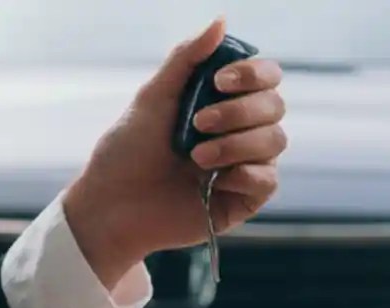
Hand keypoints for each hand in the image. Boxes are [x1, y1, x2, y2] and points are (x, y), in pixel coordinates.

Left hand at [64, 17, 287, 287]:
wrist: (113, 204)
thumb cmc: (128, 150)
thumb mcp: (155, 96)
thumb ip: (187, 58)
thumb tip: (221, 21)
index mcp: (223, 103)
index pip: (266, 78)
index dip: (253, 74)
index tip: (219, 81)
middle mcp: (240, 132)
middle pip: (275, 106)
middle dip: (239, 112)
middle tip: (197, 123)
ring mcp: (245, 166)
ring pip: (276, 141)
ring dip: (236, 144)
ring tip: (196, 157)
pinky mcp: (244, 200)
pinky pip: (268, 180)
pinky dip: (244, 174)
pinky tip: (214, 181)